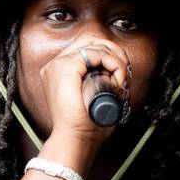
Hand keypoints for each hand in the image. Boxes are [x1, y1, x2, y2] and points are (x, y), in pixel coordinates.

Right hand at [39, 36, 130, 155]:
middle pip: (89, 40)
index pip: (85, 47)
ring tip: (121, 79)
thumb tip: (116, 71)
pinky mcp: (65, 67)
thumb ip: (99, 82)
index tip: (120, 73)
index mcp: (58, 72)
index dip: (107, 54)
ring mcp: (58, 65)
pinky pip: (95, 53)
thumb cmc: (85, 126)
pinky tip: (117, 78)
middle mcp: (55, 66)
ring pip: (94, 45)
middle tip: (124, 71)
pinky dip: (112, 63)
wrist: (74, 139)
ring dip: (115, 59)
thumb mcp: (92, 98)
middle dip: (112, 51)